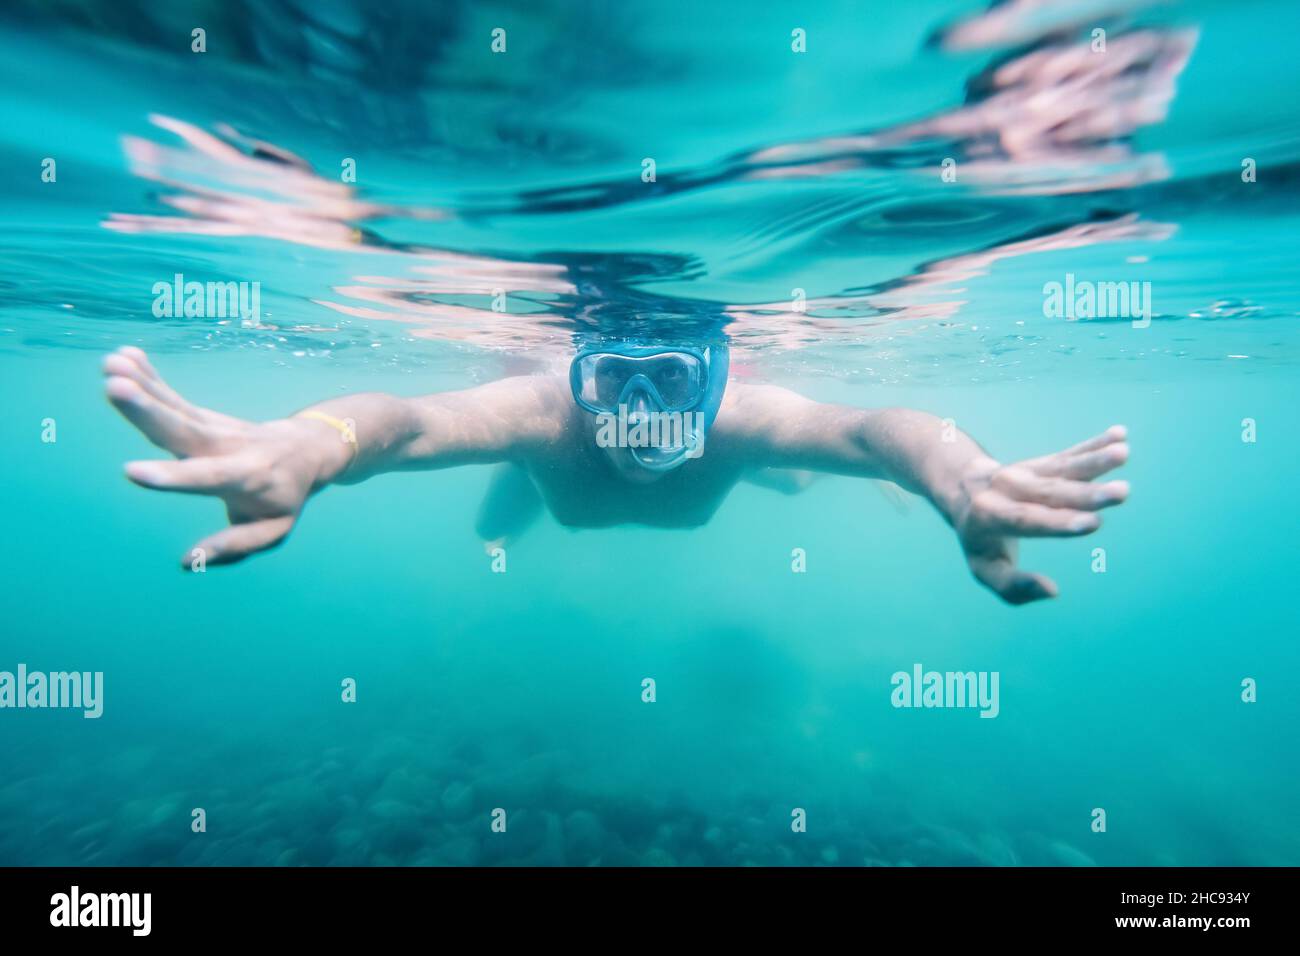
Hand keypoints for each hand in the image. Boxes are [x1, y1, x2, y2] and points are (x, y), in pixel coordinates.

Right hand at [103, 347, 346, 567]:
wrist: (309, 449)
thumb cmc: (287, 495)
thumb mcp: (274, 529)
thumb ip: (235, 544)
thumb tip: (187, 561)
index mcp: (248, 477)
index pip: (208, 476)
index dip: (173, 477)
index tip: (131, 473)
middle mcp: (230, 447)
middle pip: (186, 429)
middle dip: (148, 411)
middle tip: (115, 388)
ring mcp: (216, 428)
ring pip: (177, 408)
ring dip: (143, 385)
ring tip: (110, 366)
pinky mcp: (204, 416)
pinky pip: (175, 397)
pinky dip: (150, 376)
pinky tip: (123, 357)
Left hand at [951, 426, 1128, 604]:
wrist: (960, 489)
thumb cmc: (979, 540)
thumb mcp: (984, 569)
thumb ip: (1014, 586)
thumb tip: (1053, 591)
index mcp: (989, 516)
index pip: (1027, 519)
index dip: (1059, 522)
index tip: (1093, 523)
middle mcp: (1007, 488)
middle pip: (1051, 492)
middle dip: (1088, 494)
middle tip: (1123, 492)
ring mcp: (1026, 472)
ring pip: (1063, 468)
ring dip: (1095, 460)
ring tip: (1123, 452)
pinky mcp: (1042, 464)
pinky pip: (1070, 455)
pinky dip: (1094, 445)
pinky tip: (1120, 434)